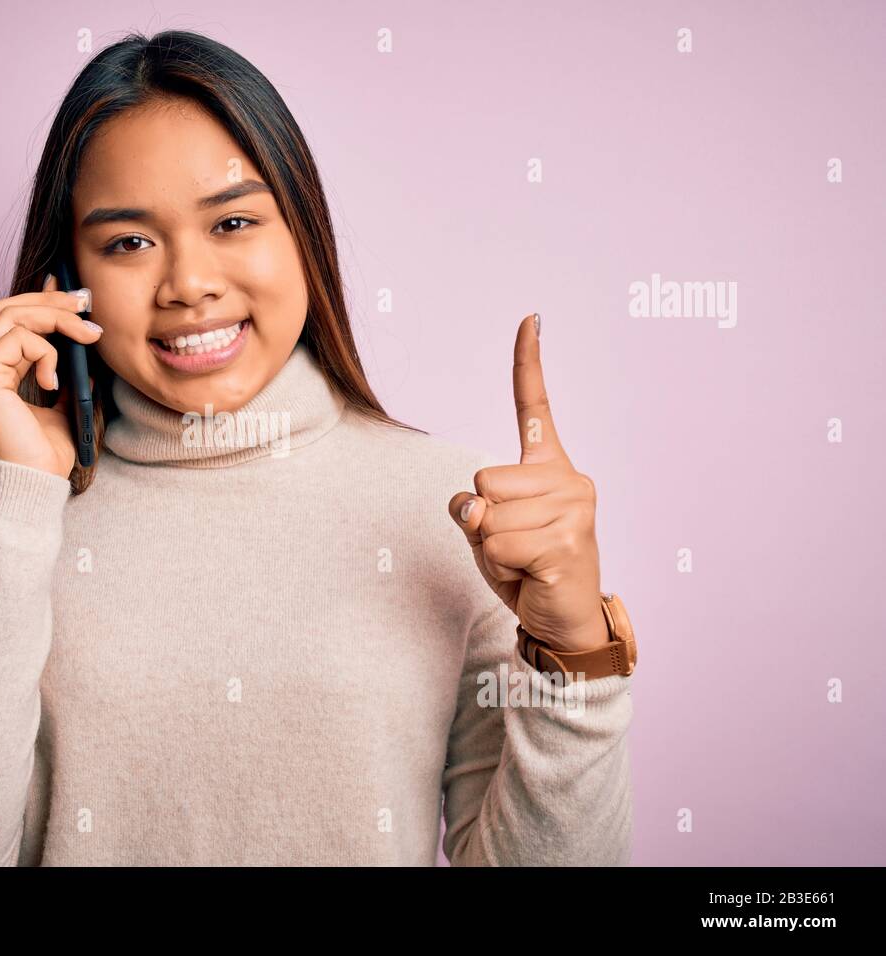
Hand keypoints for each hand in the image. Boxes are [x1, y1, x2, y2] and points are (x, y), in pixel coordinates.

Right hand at [0, 273, 100, 478]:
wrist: (35, 486)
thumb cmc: (44, 456)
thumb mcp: (62, 406)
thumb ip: (64, 374)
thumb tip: (82, 343)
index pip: (8, 320)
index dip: (41, 300)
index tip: (77, 298)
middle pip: (4, 308)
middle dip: (48, 299)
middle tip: (85, 302)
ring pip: (9, 315)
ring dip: (54, 318)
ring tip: (87, 335)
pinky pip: (16, 340)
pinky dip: (45, 353)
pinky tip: (53, 383)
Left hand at [448, 314, 608, 652]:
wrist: (562, 620)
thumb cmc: (524, 570)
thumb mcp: (486, 534)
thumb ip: (473, 511)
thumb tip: (475, 504)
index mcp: (549, 469)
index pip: (533, 408)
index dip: (528, 363)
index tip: (529, 318)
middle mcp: (568, 479)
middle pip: (483, 479)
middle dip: (484, 522)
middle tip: (515, 546)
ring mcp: (574, 507)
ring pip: (489, 516)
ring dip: (493, 548)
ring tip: (524, 561)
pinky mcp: (569, 538)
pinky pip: (499, 544)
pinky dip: (501, 566)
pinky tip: (531, 574)